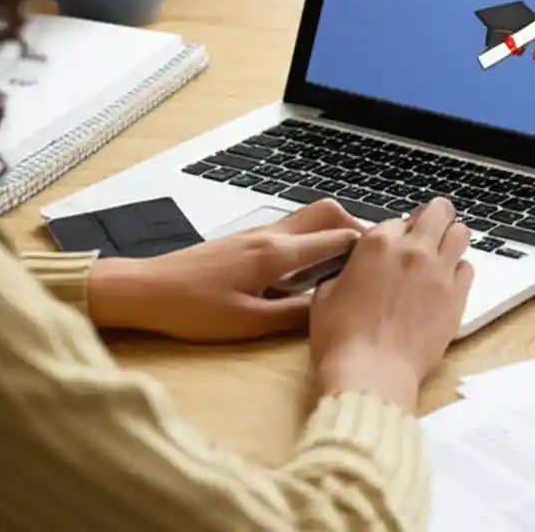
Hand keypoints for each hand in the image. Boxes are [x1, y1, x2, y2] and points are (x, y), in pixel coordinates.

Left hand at [87, 200, 361, 341]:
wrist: (145, 290)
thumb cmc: (191, 309)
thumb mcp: (249, 323)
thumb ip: (295, 315)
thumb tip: (332, 308)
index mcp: (277, 253)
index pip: (338, 236)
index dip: (368, 246)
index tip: (389, 260)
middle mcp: (270, 234)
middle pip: (327, 211)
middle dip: (356, 226)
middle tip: (372, 256)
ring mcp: (257, 233)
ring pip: (309, 217)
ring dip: (333, 231)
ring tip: (348, 263)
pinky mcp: (245, 240)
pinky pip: (291, 229)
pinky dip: (312, 239)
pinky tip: (311, 268)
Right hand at [309, 197, 473, 410]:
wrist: (371, 371)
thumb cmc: (342, 338)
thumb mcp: (325, 295)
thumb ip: (344, 272)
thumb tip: (352, 271)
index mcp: (377, 243)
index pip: (397, 219)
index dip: (397, 231)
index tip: (396, 244)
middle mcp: (413, 250)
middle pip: (438, 212)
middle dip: (435, 217)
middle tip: (431, 228)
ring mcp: (439, 272)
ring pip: (460, 233)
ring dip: (451, 238)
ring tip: (443, 252)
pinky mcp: (457, 297)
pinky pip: (468, 269)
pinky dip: (459, 271)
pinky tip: (447, 283)